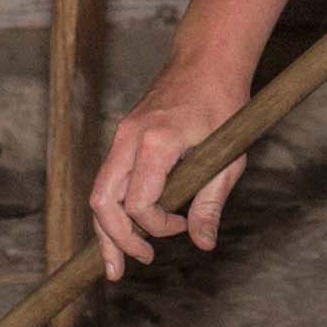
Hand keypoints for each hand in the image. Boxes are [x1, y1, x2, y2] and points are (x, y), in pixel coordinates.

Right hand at [87, 61, 256, 281]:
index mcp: (156, 142)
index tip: (181, 227)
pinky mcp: (123, 137)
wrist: (208, 59)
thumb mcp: (228, 157)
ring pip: (98, 192)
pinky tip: (123, 232)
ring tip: (114, 265)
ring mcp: (122, 136)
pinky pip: (108, 179)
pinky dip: (112, 208)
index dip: (157, 227)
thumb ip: (210, 202)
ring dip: (106, 230)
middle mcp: (129, 138)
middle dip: (113, 240)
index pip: (138, 204)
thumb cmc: (224, 104)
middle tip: (131, 267)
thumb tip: (203, 243)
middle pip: (102, 201)